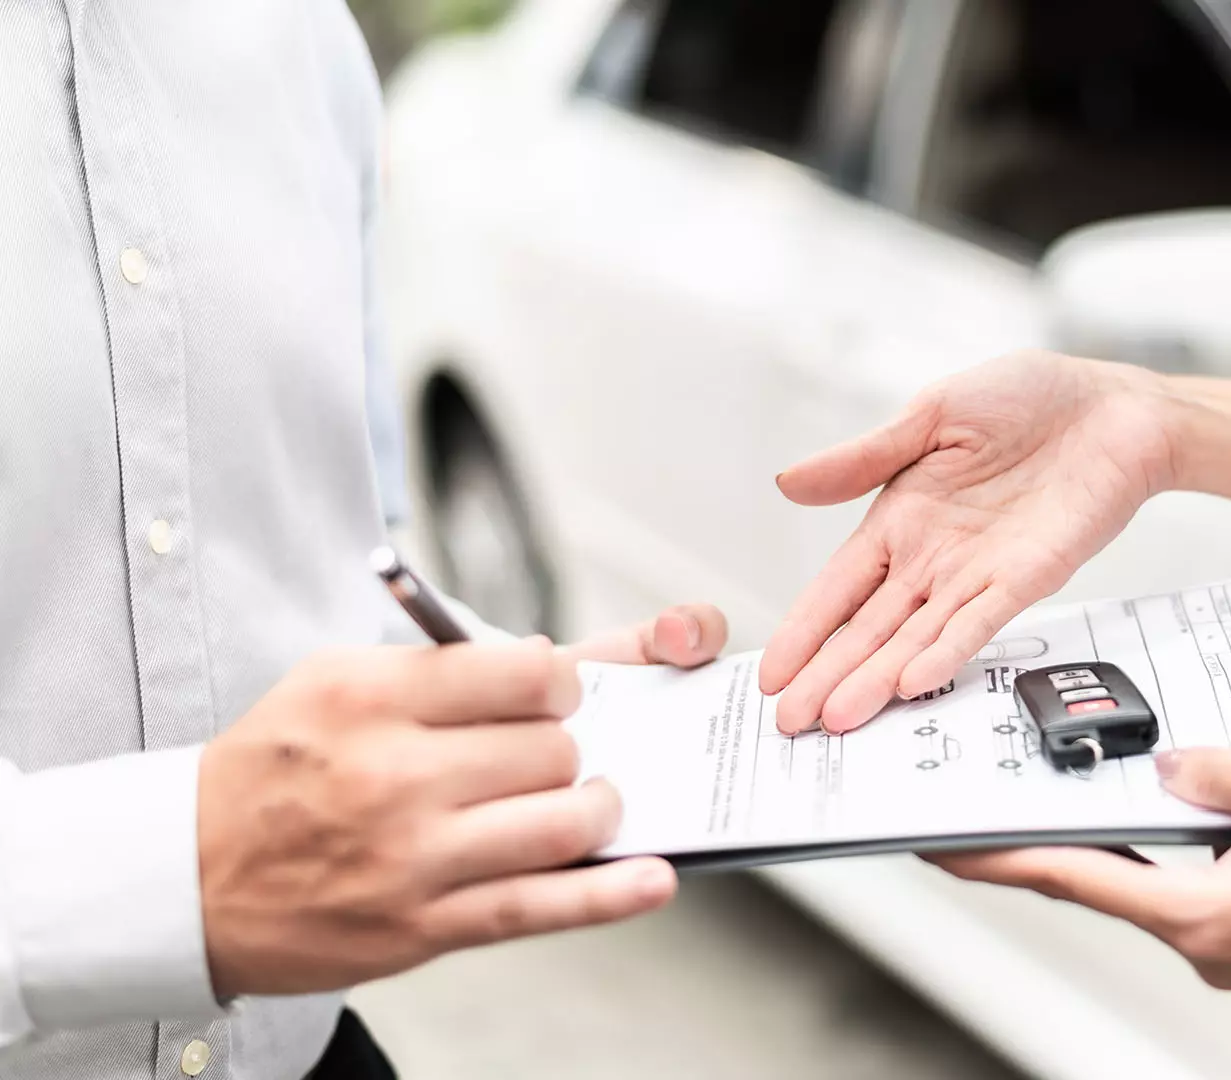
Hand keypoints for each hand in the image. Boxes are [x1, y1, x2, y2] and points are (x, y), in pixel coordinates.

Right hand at [197, 605, 726, 995]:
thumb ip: (446, 667)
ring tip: (585, 804)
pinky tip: (653, 878)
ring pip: (562, 823)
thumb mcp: (340, 683)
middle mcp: (394, 774)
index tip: (556, 692)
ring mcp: (411, 856)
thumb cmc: (279, 767)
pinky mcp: (421, 926)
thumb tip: (563, 659)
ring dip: (596, 811)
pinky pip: (538, 907)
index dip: (561, 680)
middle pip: (553, 749)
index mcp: (373, 697)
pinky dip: (609, 895)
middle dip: (570, 749)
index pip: (523, 671)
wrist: (185, 875)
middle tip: (549, 758)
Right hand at [761, 351, 1176, 733]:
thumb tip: (788, 481)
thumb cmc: (1028, 399)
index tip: (772, 675)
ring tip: (837, 718)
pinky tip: (913, 682)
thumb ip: (865, 457)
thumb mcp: (933, 414)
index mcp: (900, 518)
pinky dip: (946, 652)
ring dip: (876, 679)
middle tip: (791, 724)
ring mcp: (977, 574)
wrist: (1115, 407)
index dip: (805, 631)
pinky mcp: (1027, 578)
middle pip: (869, 628)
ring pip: (916, 638)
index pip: (838, 587)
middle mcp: (933, 558)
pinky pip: (979, 621)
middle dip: (827, 675)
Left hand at [935, 750, 1230, 1013]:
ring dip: (1197, 838)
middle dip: (1117, 826)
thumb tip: (1166, 766)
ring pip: (1192, 885)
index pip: (1074, 879)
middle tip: (1101, 774)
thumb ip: (1216, 772)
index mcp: (1208, 919)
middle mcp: (1220, 955)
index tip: (942, 843)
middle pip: (1134, 880)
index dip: (997, 857)